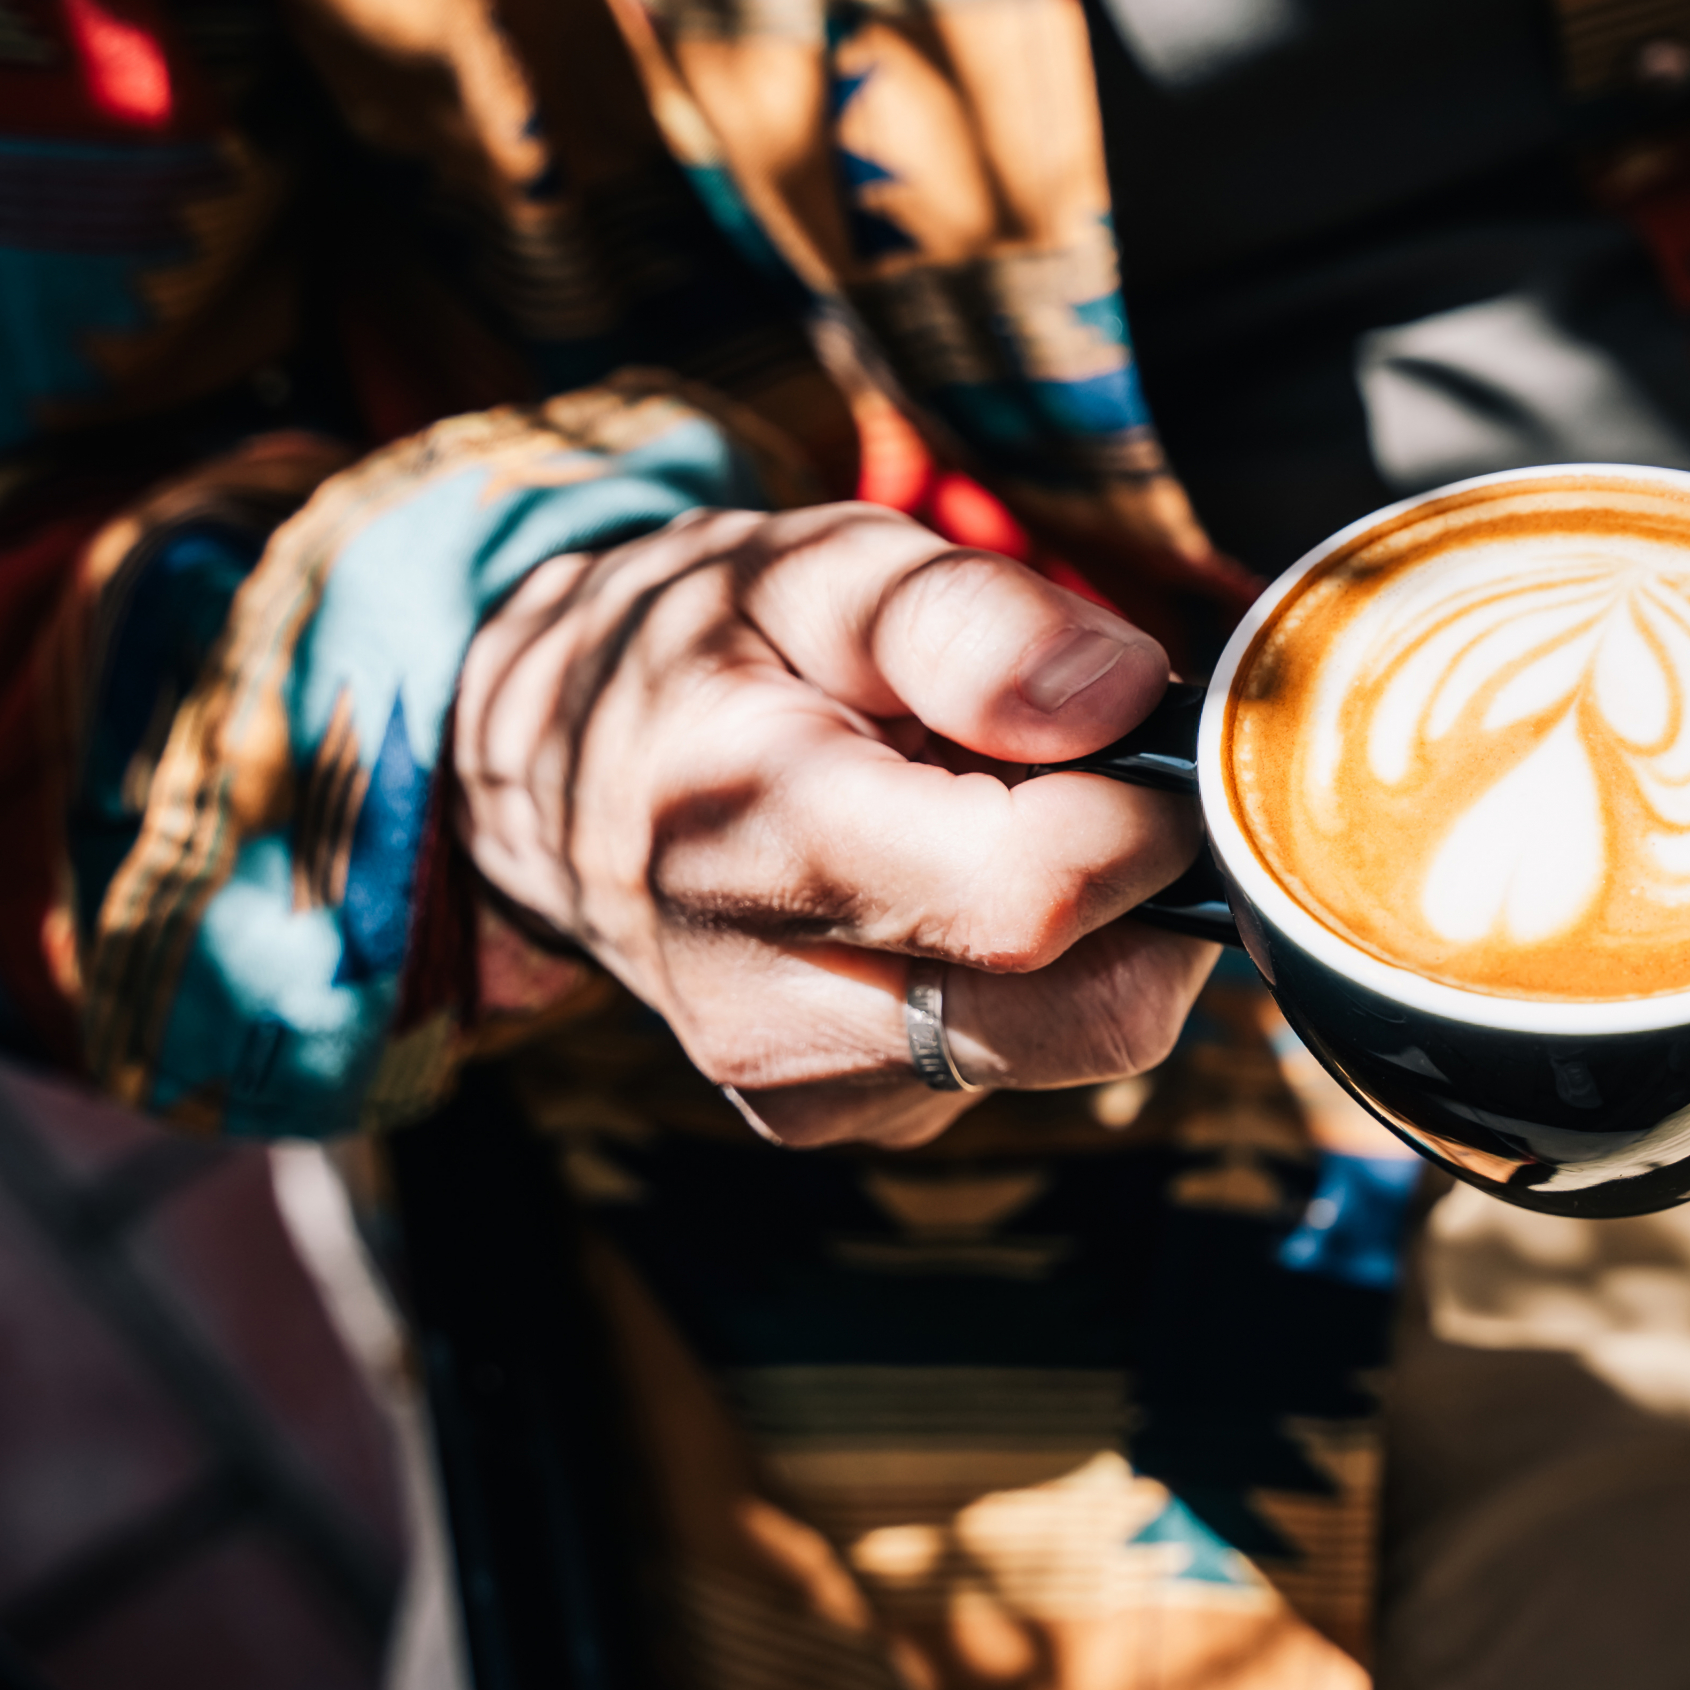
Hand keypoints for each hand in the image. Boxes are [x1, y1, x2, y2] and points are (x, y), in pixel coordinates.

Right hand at [452, 503, 1218, 1147]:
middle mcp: (771, 1009)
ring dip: (1093, 929)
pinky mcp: (843, 1121)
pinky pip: (1023, 1059)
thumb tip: (1122, 694)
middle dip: (1145, 886)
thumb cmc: (696, 649)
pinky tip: (946, 886)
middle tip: (1085, 773)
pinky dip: (1034, 973)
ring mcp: (806, 1092)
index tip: (1136, 728)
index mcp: (753, 841)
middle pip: (1091, 1014)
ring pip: (1076, 1044)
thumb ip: (970, 619)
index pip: (1037, 894)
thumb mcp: (816, 568)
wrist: (544, 776)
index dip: (1143, 807)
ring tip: (986, 818)